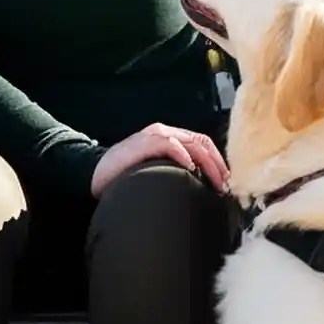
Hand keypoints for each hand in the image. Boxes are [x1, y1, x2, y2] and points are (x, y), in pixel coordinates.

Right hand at [90, 123, 229, 196]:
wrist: (96, 172)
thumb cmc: (128, 176)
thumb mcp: (158, 173)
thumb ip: (177, 174)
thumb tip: (203, 190)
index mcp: (172, 138)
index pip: (203, 144)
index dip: (219, 162)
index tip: (228, 183)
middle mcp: (166, 133)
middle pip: (202, 143)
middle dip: (218, 164)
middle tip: (226, 186)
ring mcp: (155, 135)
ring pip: (192, 142)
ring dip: (208, 162)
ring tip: (216, 181)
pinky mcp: (143, 142)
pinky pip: (169, 144)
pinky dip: (183, 154)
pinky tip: (191, 167)